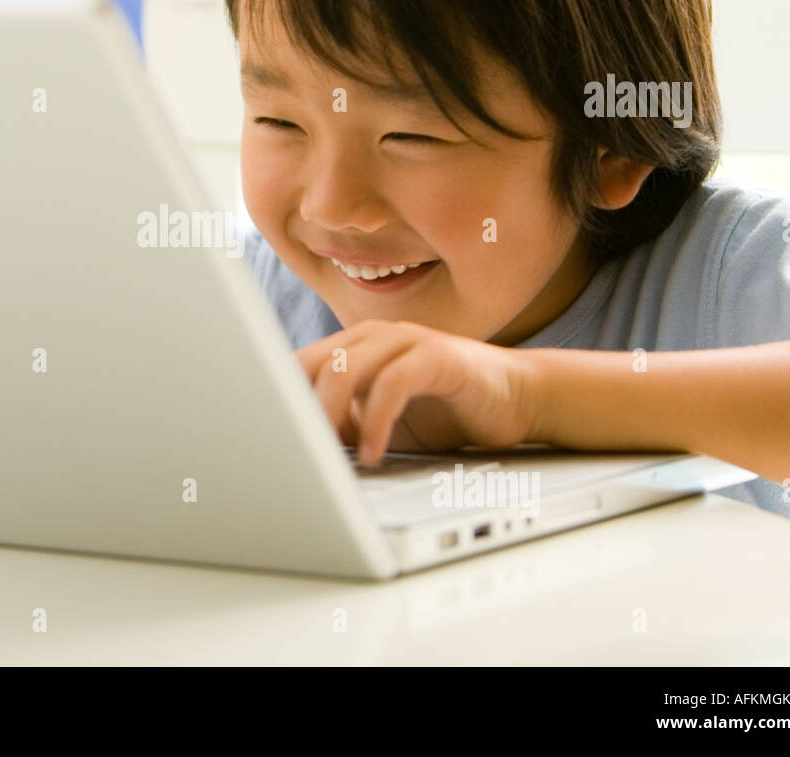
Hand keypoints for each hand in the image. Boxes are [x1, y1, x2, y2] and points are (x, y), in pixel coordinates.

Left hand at [295, 320, 539, 462]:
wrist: (518, 400)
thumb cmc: (447, 411)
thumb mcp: (382, 420)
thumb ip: (343, 423)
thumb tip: (296, 444)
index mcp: (355, 346)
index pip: (301, 364)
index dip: (281, 398)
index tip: (271, 437)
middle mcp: (376, 335)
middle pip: (316, 362)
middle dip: (298, 406)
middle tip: (294, 448)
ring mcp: (407, 340)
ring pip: (347, 367)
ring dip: (331, 414)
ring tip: (329, 454)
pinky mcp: (438, 355)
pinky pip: (393, 383)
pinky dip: (377, 420)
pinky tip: (375, 451)